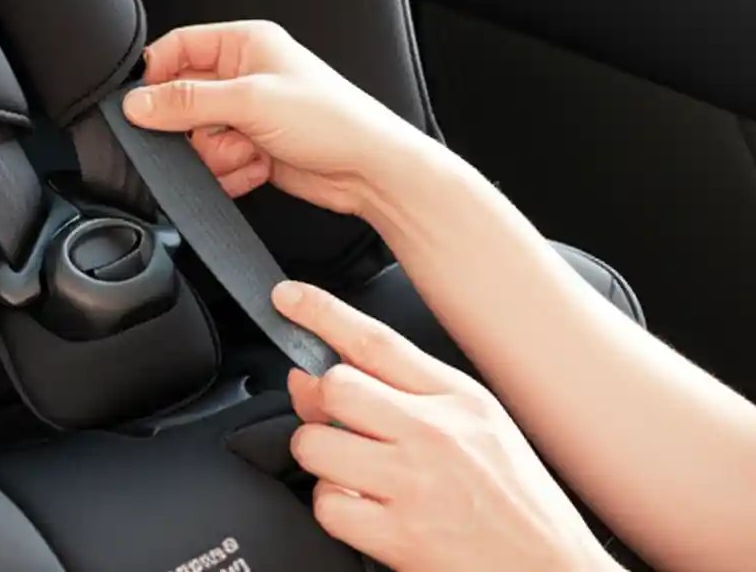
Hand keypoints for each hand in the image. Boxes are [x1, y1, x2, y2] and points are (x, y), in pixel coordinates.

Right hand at [122, 20, 437, 214]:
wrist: (369, 170)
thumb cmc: (332, 120)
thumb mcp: (251, 101)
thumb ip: (187, 101)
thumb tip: (138, 102)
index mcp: (244, 43)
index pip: (178, 47)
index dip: (155, 75)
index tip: (144, 104)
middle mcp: (243, 76)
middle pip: (181, 101)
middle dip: (197, 128)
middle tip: (220, 132)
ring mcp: (246, 116)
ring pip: (196, 139)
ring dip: (219, 154)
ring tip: (251, 150)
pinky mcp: (250, 149)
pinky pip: (215, 165)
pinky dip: (232, 172)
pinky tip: (260, 166)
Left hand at [272, 280, 619, 571]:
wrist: (552, 570)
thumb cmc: (514, 500)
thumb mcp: (477, 426)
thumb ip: (400, 394)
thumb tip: (313, 377)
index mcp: (459, 400)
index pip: (376, 341)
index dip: (322, 311)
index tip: (288, 297)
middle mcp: (435, 434)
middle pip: (334, 386)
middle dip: (321, 406)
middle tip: (339, 427)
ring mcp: (414, 484)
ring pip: (316, 445)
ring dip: (322, 461)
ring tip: (356, 474)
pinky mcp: (398, 536)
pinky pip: (327, 506)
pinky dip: (335, 510)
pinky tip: (365, 511)